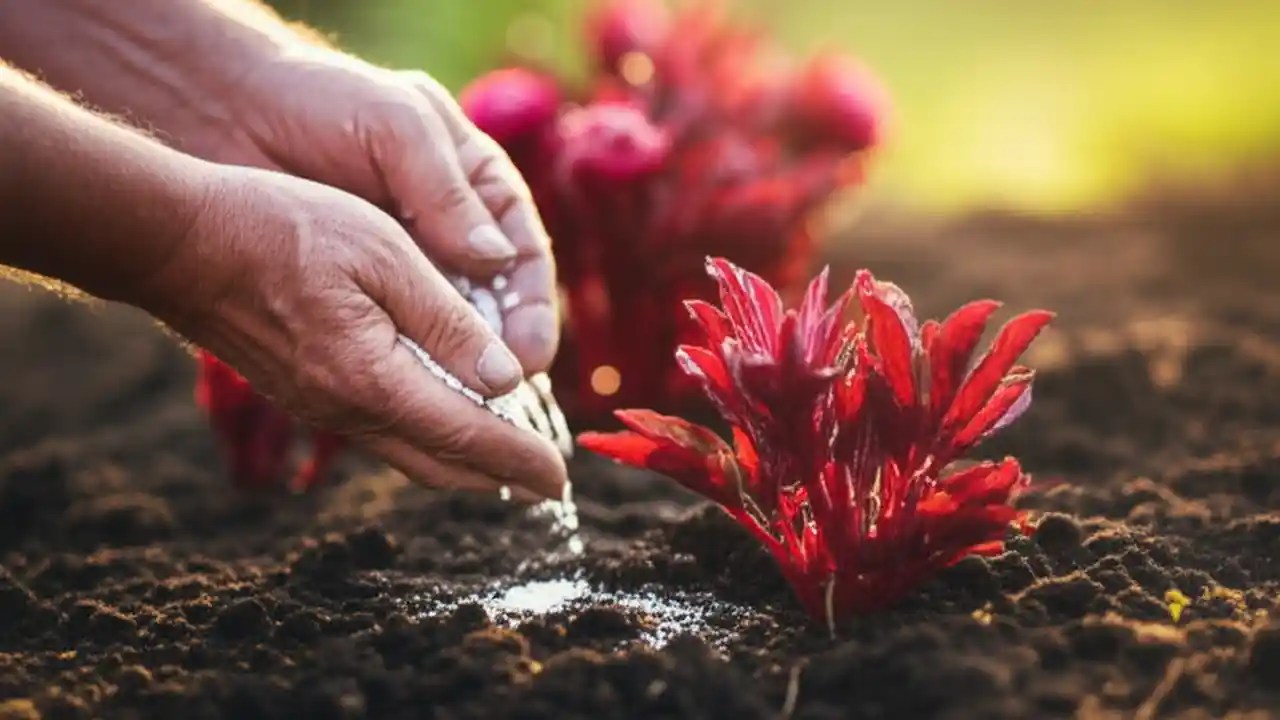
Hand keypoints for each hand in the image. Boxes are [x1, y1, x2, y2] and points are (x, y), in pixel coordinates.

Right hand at [146, 163, 566, 499]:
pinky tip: (443, 418)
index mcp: (373, 378)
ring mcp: (321, 406)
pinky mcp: (305, 392)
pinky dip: (426, 437)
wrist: (180, 242)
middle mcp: (347, 408)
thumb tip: (507, 379)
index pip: (467, 436)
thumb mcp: (385, 256)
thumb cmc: (285, 229)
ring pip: (410, 453)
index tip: (559, 481)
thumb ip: (449, 323)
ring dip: (463, 460)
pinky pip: (381, 433)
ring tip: (505, 457)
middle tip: (544, 482)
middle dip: (498, 475)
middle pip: (441, 463)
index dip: (519, 460)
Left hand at [188, 50, 559, 374]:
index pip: (521, 256)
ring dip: (463, 373)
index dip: (532, 309)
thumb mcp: (397, 127)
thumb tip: (496, 260)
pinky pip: (398, 338)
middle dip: (506, 356)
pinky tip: (414, 398)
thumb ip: (445, 193)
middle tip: (508, 400)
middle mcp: (450, 233)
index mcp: (477, 188)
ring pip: (450, 329)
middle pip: (496, 305)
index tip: (532, 354)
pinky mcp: (363, 288)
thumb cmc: (322, 100)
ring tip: (471, 416)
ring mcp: (407, 263)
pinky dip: (412, 369)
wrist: (229, 109)